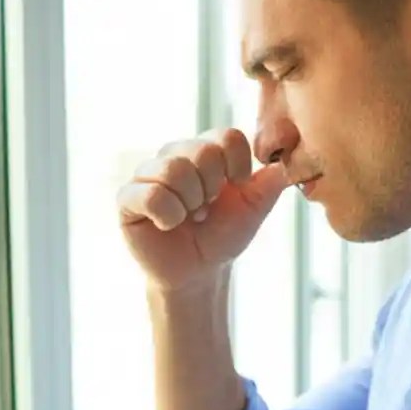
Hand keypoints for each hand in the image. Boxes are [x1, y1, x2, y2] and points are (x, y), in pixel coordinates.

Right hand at [117, 128, 290, 291]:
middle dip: (213, 187)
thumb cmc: (222, 236)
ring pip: (174, 170)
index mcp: (205, 151)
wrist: (197, 272)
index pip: (226, 136)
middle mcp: (174, 155)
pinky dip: (168, 215)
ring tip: (189, 217)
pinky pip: (151, 194)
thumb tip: (282, 164)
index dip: (238, 164)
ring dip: (191, 203)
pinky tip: (168, 225)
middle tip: (207, 208)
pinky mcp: (128, 198)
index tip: (238, 186)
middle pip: (201, 151)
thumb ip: (270, 186)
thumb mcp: (253, 211)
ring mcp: (148, 174)